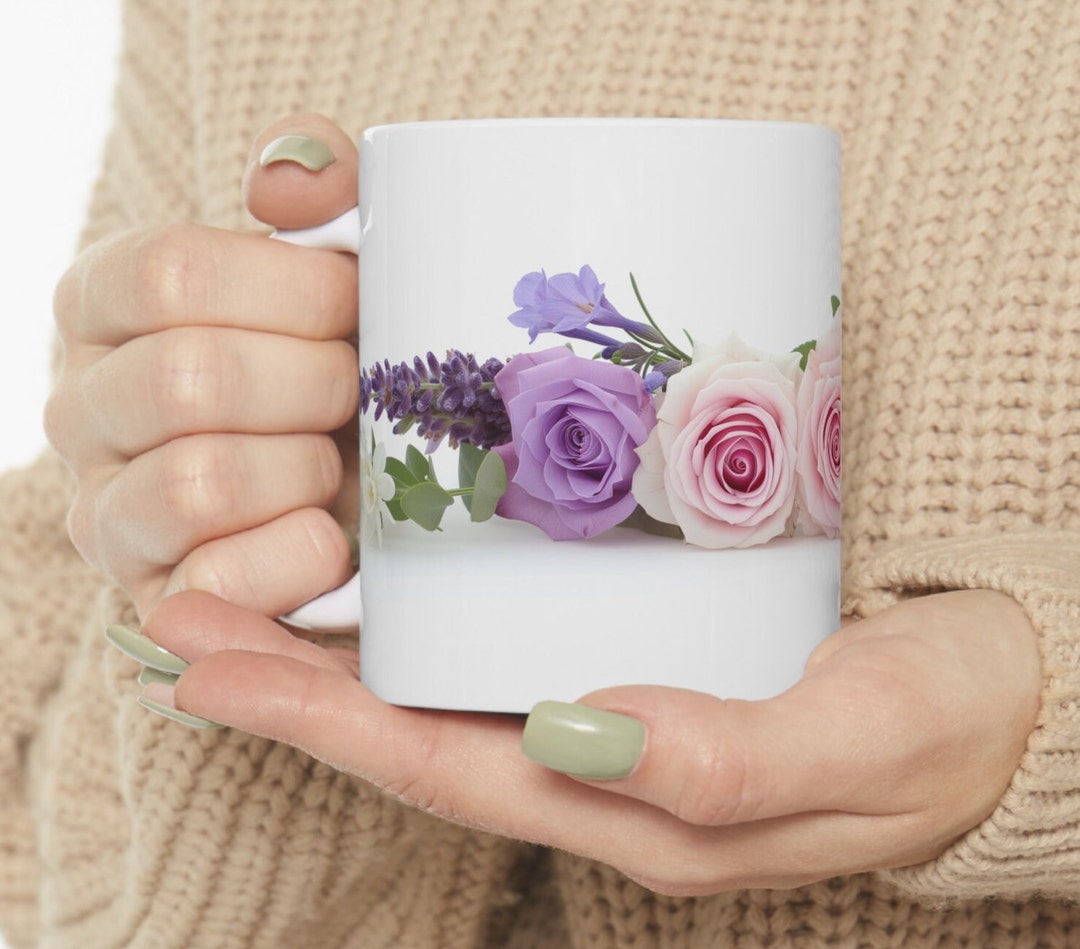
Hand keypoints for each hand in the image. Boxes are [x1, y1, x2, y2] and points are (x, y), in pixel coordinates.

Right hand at [46, 115, 359, 618]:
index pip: (170, 274)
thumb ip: (319, 186)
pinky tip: (334, 537)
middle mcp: (79, 406)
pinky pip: (218, 581)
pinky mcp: (155, 598)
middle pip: (190, 379)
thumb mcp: (338, 259)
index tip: (356, 303)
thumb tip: (284, 181)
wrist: (359, 479)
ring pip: (199, 481)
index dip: (294, 291)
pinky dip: (300, 555)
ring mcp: (106, 511)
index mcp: (104, 304)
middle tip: (360, 391)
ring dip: (308, 470)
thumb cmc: (340, 357)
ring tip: (336, 462)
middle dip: (316, 385)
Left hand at [138, 587, 1039, 894]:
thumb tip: (590, 736)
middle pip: (414, 737)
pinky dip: (418, 629)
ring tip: (236, 593)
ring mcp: (612, 724)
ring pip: (442, 700)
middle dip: (288, 685)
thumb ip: (737, 755)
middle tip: (176, 614)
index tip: (208, 667)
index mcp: (636, 808)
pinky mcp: (635, 666)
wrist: (996, 696)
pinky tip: (382, 584)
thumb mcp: (860, 741)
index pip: (445, 771)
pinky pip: (497, 660)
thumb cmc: (937, 722)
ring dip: (335, 655)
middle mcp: (602, 774)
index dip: (320, 724)